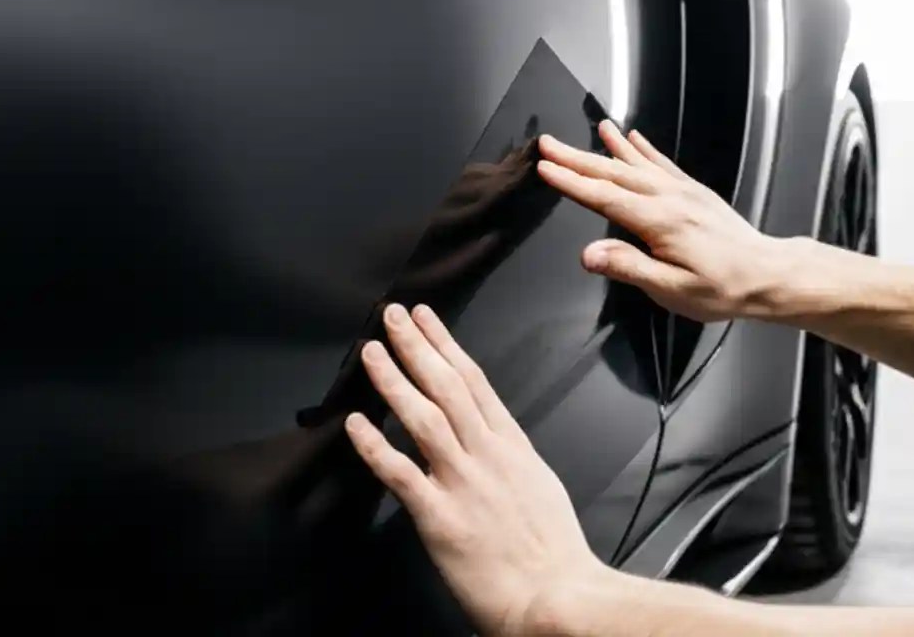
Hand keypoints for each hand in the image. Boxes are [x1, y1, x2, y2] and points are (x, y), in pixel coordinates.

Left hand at [344, 303, 607, 636]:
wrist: (559, 599)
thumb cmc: (554, 555)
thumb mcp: (541, 488)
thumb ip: (513, 459)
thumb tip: (495, 442)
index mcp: (512, 448)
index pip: (474, 382)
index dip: (445, 345)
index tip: (426, 319)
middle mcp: (486, 456)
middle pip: (447, 387)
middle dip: (417, 346)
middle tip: (392, 315)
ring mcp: (462, 483)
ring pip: (423, 418)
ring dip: (394, 380)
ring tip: (371, 351)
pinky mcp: (439, 517)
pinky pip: (400, 473)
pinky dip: (374, 445)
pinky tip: (354, 422)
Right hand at [536, 121, 795, 321]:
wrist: (768, 275)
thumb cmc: (721, 289)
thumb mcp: (672, 289)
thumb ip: (629, 267)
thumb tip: (588, 254)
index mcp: (659, 221)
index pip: (605, 197)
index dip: (572, 182)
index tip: (545, 167)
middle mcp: (669, 198)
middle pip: (614, 173)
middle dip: (578, 158)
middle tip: (548, 142)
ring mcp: (683, 192)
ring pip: (636, 164)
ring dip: (608, 147)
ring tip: (590, 127)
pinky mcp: (694, 192)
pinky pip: (662, 163)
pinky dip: (643, 149)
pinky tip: (632, 137)